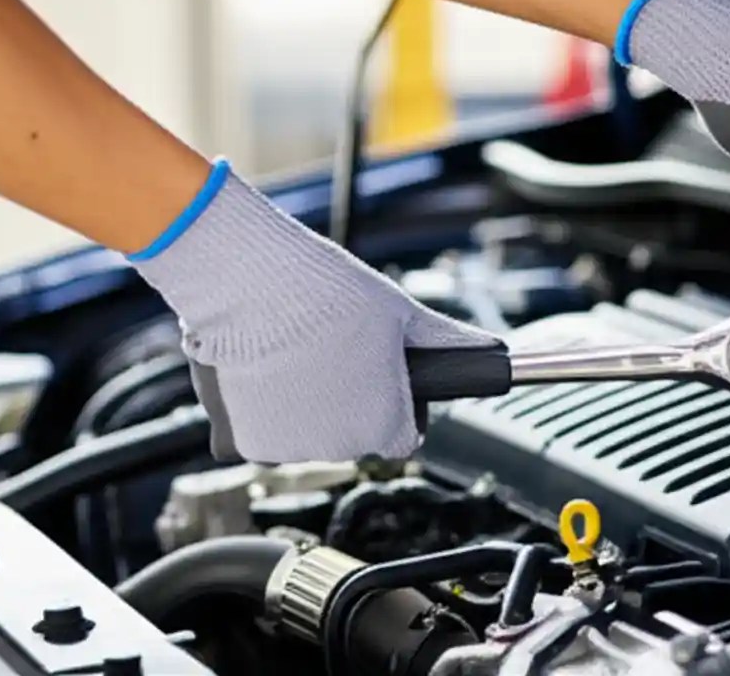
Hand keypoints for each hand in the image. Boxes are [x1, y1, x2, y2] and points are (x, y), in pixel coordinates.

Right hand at [132, 162, 499, 463]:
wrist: (244, 279)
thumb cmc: (323, 291)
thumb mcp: (400, 312)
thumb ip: (447, 342)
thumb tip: (491, 349)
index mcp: (383, 425)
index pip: (403, 437)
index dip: (398, 404)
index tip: (381, 374)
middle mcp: (336, 448)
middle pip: (353, 435)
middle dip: (348, 400)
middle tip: (333, 350)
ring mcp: (285, 449)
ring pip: (305, 435)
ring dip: (303, 404)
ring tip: (296, 352)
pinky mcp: (239, 443)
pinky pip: (257, 435)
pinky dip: (258, 410)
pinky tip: (263, 368)